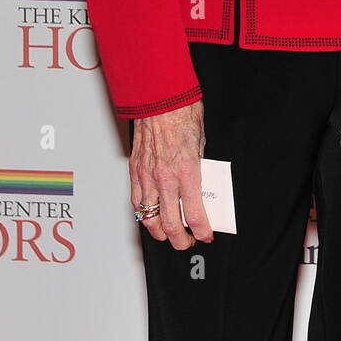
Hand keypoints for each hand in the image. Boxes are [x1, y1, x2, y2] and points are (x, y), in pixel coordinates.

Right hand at [130, 101, 211, 249]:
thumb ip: (200, 168)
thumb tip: (202, 187)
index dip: (202, 231)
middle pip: (170, 223)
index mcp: (187, 171)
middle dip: (180, 239)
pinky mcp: (134, 170)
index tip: (206, 235)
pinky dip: (143, 213)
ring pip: (148, 217)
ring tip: (169, 235)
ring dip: (160, 231)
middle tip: (187, 242)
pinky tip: (150, 216)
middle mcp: (164, 178)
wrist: (160, 97)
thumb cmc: (183, 114)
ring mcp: (146, 176)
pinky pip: (136, 201)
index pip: (194, 214)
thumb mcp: (202, 144)